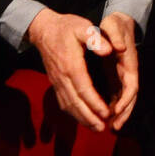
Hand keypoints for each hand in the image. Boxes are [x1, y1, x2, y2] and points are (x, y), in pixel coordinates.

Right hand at [27, 9, 110, 130]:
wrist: (43, 29)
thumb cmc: (66, 27)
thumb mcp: (83, 27)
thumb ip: (96, 38)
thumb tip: (110, 50)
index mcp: (71, 64)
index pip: (83, 88)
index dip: (94, 103)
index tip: (106, 113)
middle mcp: (62, 77)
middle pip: (75, 102)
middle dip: (89, 117)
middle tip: (102, 128)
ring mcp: (57, 81)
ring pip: (68, 105)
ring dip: (81, 118)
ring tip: (96, 128)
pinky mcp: (55, 83)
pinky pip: (63, 102)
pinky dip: (73, 113)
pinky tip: (83, 118)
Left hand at [97, 12, 138, 130]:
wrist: (118, 20)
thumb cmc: (114, 23)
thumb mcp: (114, 25)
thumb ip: (116, 35)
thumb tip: (120, 47)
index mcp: (129, 62)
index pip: (131, 85)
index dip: (125, 100)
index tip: (116, 110)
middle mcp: (128, 71)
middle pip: (130, 97)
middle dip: (124, 113)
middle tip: (114, 127)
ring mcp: (123, 74)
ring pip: (123, 98)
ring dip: (119, 113)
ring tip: (110, 126)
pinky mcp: (116, 75)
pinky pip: (116, 94)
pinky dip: (112, 106)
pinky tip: (104, 115)